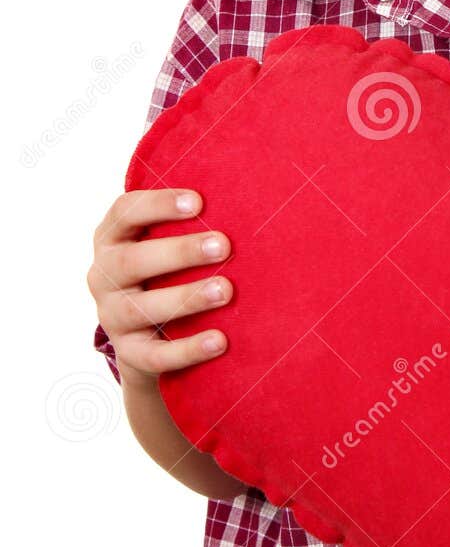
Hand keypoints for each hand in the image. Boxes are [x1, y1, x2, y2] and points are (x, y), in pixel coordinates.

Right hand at [87, 188, 232, 386]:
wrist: (147, 337)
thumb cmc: (168, 270)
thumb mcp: (165, 240)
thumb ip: (189, 220)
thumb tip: (249, 190)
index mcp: (113, 238)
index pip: (125, 212)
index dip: (159, 204)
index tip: (198, 201)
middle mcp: (104, 276)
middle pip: (131, 261)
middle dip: (179, 252)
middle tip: (223, 245)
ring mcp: (113, 317)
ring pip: (142, 309)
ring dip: (186, 298)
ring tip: (226, 290)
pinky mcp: (130, 353)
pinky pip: (155, 356)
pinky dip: (188, 349)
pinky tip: (220, 341)